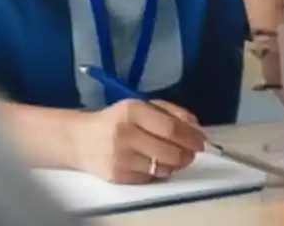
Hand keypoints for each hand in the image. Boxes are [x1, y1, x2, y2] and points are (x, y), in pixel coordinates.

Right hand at [72, 99, 205, 183]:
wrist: (80, 139)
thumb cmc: (117, 120)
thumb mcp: (141, 106)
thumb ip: (171, 112)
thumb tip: (196, 127)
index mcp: (132, 110)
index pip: (171, 127)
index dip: (191, 137)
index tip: (202, 141)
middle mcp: (125, 133)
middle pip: (170, 151)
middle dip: (187, 154)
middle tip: (192, 153)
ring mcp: (121, 157)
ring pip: (162, 168)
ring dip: (175, 165)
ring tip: (176, 158)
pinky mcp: (118, 175)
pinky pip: (150, 178)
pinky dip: (159, 173)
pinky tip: (155, 164)